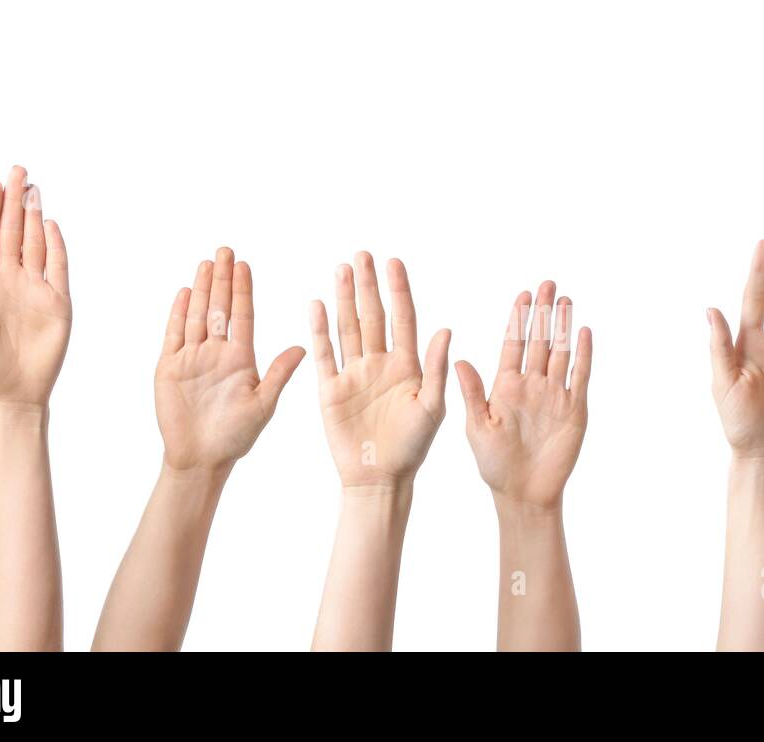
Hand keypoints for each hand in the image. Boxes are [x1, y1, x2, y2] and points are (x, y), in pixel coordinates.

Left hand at [0, 166, 70, 406]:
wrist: (12, 393)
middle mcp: (8, 280)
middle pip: (12, 232)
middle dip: (14, 201)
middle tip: (18, 171)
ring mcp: (34, 289)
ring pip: (34, 244)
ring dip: (33, 216)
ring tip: (34, 190)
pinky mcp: (58, 302)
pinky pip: (58, 267)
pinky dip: (55, 245)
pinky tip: (51, 225)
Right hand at [156, 247, 304, 472]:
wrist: (201, 459)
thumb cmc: (236, 437)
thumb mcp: (263, 405)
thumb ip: (279, 374)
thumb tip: (303, 347)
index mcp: (241, 359)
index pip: (242, 316)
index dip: (243, 290)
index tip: (244, 264)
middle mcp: (217, 353)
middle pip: (220, 308)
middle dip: (223, 279)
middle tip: (225, 250)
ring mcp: (192, 359)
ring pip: (197, 316)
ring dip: (202, 290)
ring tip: (206, 263)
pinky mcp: (169, 368)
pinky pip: (174, 335)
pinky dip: (178, 314)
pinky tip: (185, 292)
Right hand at [309, 253, 450, 489]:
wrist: (380, 479)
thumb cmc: (413, 448)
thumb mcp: (433, 407)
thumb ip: (436, 368)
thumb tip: (446, 330)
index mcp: (408, 366)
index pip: (403, 318)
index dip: (399, 290)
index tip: (394, 262)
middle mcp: (381, 364)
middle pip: (373, 316)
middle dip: (369, 285)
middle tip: (363, 254)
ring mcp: (354, 374)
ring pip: (349, 328)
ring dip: (346, 298)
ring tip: (343, 269)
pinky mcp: (331, 390)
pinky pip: (325, 354)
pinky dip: (320, 330)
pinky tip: (318, 304)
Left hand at [455, 281, 592, 509]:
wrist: (524, 492)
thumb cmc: (494, 464)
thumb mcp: (478, 426)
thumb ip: (472, 393)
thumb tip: (458, 360)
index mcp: (506, 385)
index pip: (513, 343)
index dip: (519, 319)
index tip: (523, 295)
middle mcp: (532, 385)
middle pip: (539, 340)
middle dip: (544, 313)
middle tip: (548, 283)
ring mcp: (555, 395)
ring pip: (560, 352)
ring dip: (563, 327)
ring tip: (566, 300)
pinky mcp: (574, 409)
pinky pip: (580, 376)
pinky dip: (583, 355)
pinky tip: (584, 332)